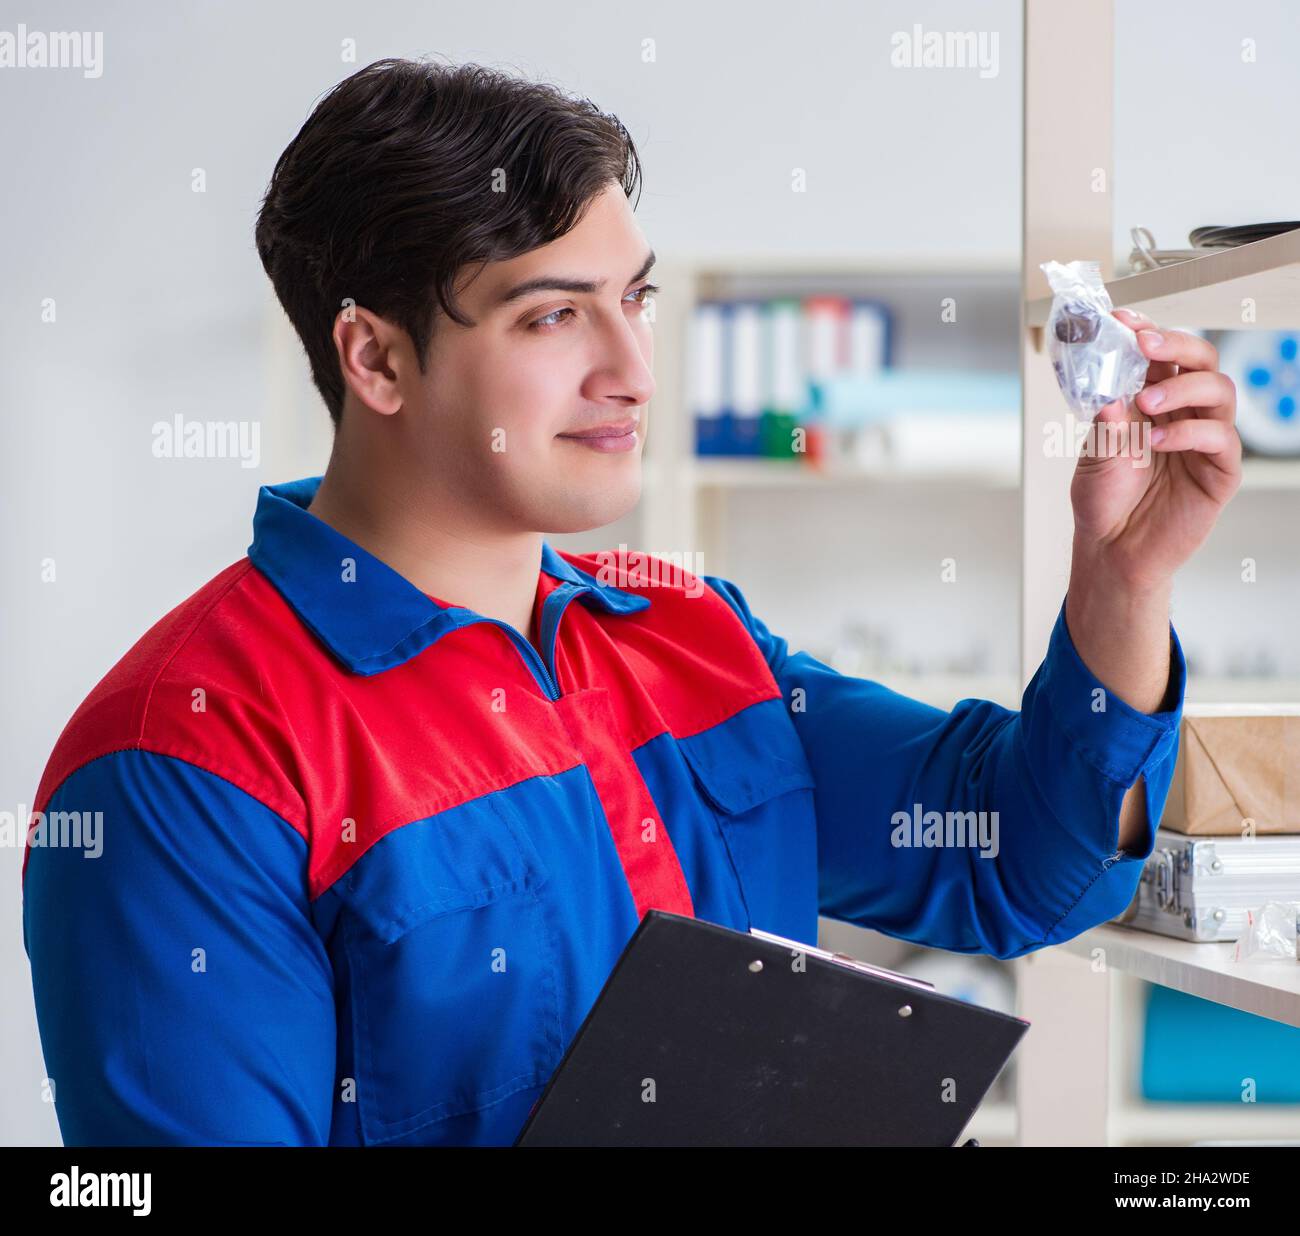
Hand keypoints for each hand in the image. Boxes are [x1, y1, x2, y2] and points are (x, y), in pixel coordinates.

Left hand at [1069, 308, 1241, 592]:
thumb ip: (1104, 423)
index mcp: (1150, 403)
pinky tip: (1158, 440)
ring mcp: (1204, 441)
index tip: (1124, 320)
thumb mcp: (1093, 457)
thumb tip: (1110, 389)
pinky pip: (1220, 439)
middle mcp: (1183, 415)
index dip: (1147, 332)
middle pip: (1201, 361)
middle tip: (1146, 345)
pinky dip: (1190, 432)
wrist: (1111, 551)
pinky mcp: (1219, 472)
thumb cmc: (1103, 503)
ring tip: (1146, 403)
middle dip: (1176, 345)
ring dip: (1183, 387)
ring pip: (1219, 390)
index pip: (1159, 357)